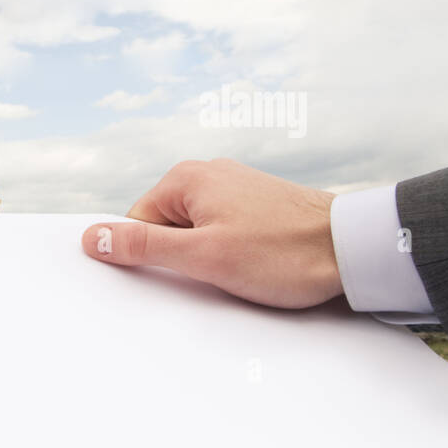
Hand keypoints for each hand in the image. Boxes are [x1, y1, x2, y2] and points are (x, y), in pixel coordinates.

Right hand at [80, 158, 341, 307]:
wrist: (356, 250)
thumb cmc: (283, 252)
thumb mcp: (201, 256)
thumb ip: (142, 247)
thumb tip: (92, 237)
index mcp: (187, 178)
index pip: (138, 224)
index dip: (153, 258)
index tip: (181, 272)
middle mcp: (209, 174)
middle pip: (165, 228)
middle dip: (183, 258)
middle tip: (216, 273)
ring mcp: (235, 189)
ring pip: (196, 234)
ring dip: (210, 259)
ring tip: (243, 269)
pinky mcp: (256, 207)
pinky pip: (222, 233)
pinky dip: (232, 254)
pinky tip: (255, 266)